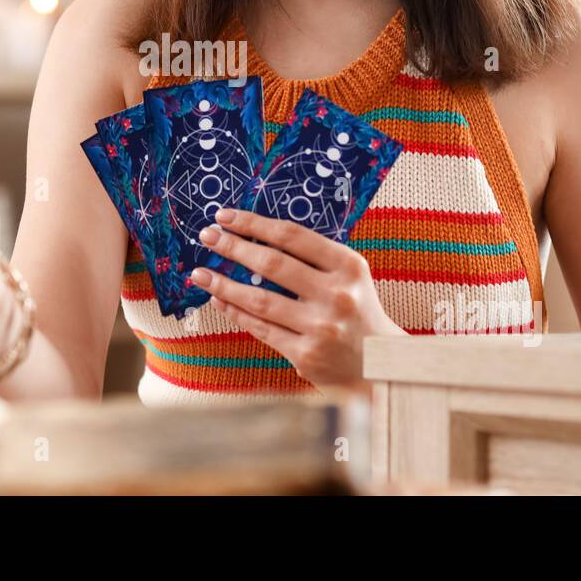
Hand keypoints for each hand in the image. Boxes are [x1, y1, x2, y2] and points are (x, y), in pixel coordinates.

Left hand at [189, 207, 404, 395]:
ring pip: (259, 300)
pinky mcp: (306, 355)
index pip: (292, 236)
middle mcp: (336, 295)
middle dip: (233, 247)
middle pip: (272, 265)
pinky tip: (219, 300)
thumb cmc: (358, 310)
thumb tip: (255, 237)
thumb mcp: (349, 275)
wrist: (380, 364)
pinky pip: (261, 329)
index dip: (254, 224)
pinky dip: (235, 313)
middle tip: (207, 236)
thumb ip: (313, 257)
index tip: (225, 216)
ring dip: (223, 284)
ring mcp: (320, 327)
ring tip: (199, 273)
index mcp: (347, 266)